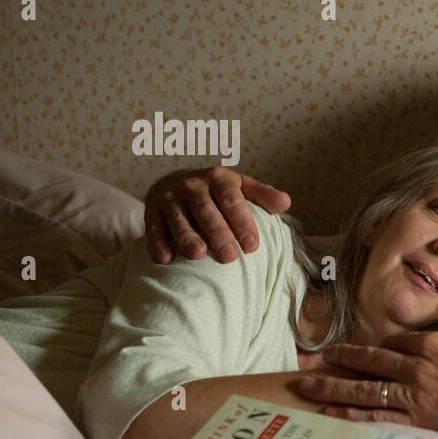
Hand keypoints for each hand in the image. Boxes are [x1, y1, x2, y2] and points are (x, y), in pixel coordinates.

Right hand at [144, 166, 291, 263]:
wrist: (174, 183)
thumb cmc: (217, 192)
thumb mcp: (241, 187)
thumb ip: (263, 195)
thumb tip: (286, 203)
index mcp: (218, 178)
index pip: (232, 199)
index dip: (242, 222)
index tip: (253, 246)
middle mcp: (192, 185)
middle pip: (206, 210)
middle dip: (218, 233)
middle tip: (230, 257)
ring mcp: (170, 198)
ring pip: (179, 219)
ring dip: (187, 237)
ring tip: (198, 255)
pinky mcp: (151, 211)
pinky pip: (154, 227)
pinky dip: (157, 242)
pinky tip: (165, 259)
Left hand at [295, 329, 437, 438]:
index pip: (398, 342)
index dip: (376, 346)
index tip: (359, 349)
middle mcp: (422, 363)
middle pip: (373, 358)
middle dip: (342, 357)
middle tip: (317, 357)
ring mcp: (418, 390)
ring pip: (366, 384)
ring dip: (333, 382)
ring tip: (305, 382)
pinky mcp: (419, 416)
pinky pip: (378, 412)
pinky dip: (352, 410)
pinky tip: (330, 409)